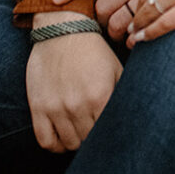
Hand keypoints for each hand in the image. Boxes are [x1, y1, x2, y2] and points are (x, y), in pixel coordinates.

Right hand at [26, 14, 121, 152]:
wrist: (62, 29)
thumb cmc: (93, 50)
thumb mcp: (116, 68)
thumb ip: (125, 93)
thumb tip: (136, 116)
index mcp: (101, 95)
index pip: (108, 132)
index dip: (110, 133)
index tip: (110, 130)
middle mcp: (78, 105)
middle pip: (89, 141)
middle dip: (94, 137)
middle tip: (95, 128)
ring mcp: (56, 107)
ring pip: (70, 144)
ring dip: (77, 141)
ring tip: (80, 130)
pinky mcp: (38, 107)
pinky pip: (46, 141)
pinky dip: (55, 144)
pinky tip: (62, 135)